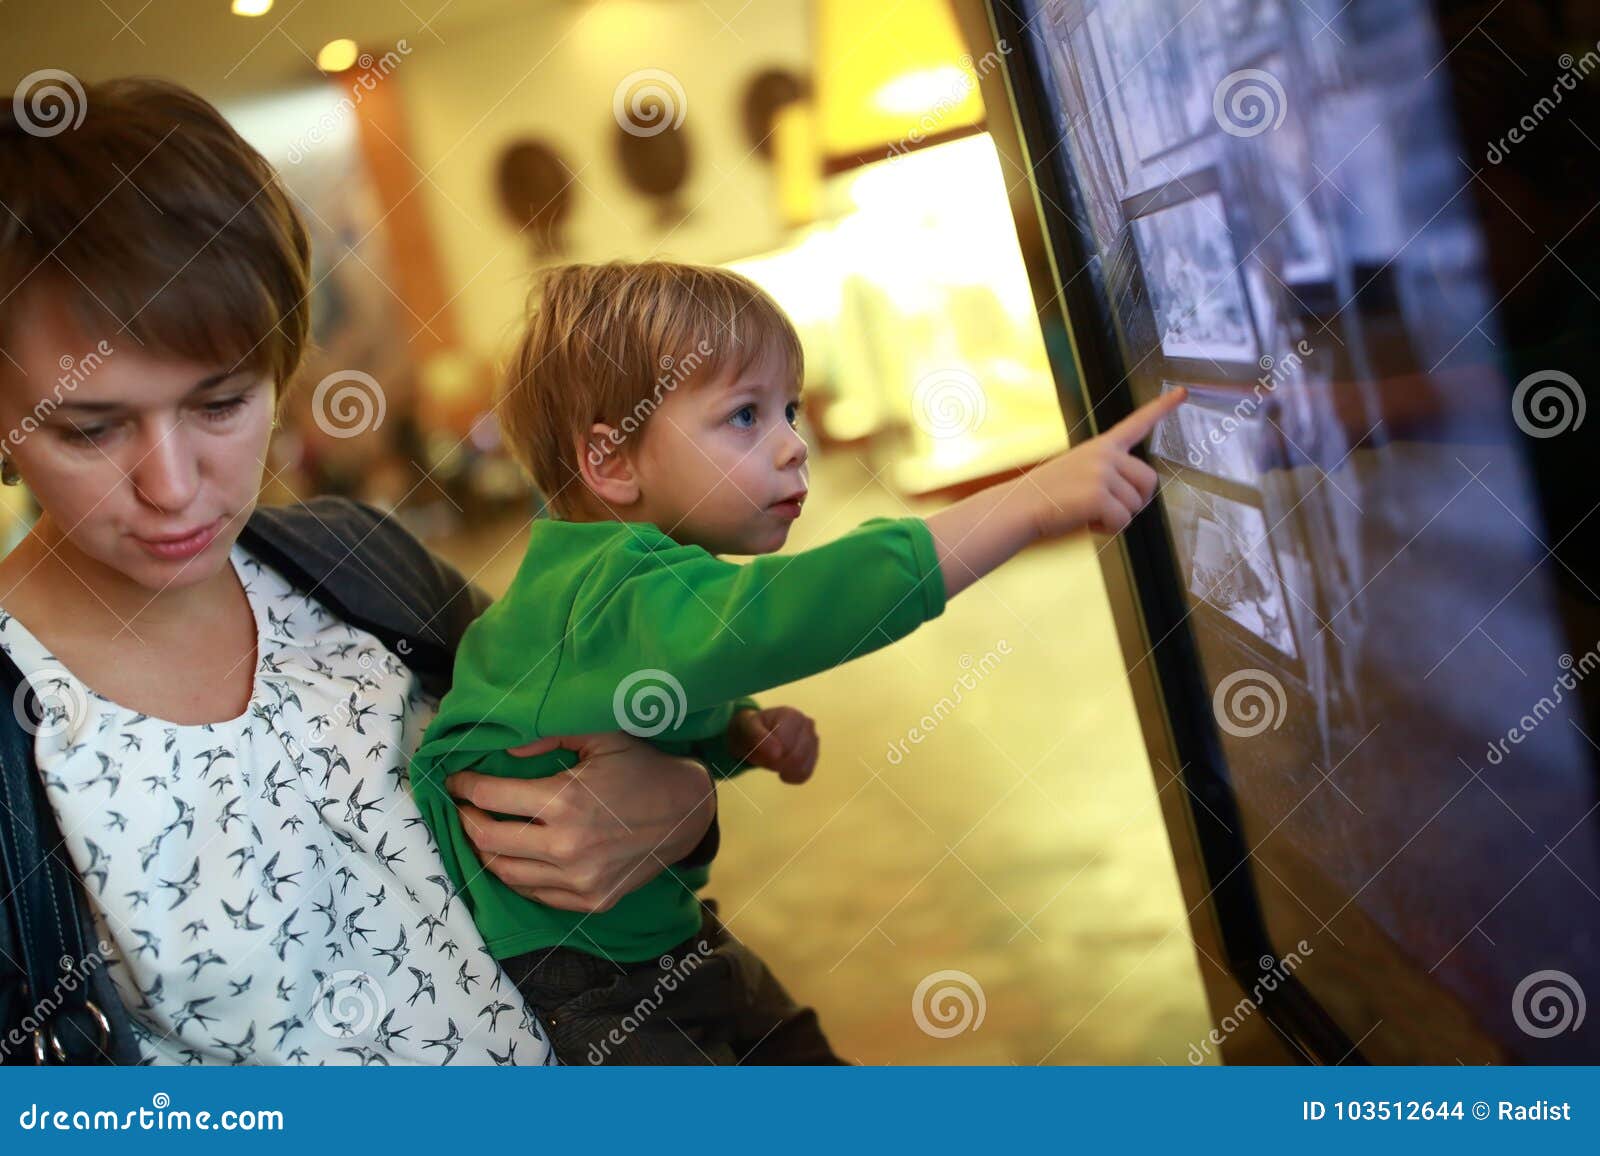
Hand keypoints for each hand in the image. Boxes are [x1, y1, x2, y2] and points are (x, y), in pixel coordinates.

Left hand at [444, 730, 714, 912]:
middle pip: (488, 839)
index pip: (491, 797)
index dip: (464, 787)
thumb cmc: (642, 768)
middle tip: (461, 807)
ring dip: (483, 851)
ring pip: (505, 872)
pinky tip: (511, 857)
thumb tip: (505, 751)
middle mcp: (567, 847)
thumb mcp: (602, 737)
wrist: (688, 813)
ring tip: (478, 832)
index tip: (455, 781)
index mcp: (565, 801)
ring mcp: (578, 880)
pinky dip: (514, 876)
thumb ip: (550, 737)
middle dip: (465, 820)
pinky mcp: (590, 901)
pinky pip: (535, 893)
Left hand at [728, 706, 817, 783]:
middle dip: (777, 763)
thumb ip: (759, 738)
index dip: (770, 753)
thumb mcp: (748, 730)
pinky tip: (782, 768)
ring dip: (783, 769)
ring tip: (774, 758)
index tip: (761, 747)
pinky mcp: (814, 755)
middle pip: (796, 758)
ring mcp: (813, 740)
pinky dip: (791, 776)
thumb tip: (777, 754)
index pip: (786, 745)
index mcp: (792, 715)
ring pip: (802, 768)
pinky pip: (805, 774)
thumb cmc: (753, 730)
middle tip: (766, 755)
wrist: (758, 734)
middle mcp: (807, 725)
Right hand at [1024, 388, 1184, 537]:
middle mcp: (1105, 454)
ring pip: (1136, 505)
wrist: (1019, 507)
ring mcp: (1102, 473)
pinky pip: (1123, 522)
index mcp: (1101, 446)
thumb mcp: (1080, 471)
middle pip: (1149, 480)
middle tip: (1108, 509)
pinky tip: (1086, 521)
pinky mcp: (1098, 495)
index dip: (1163, 407)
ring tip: (1088, 512)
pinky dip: (1107, 529)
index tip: (1183, 392)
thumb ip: (1109, 473)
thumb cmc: (1048, 496)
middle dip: (1135, 501)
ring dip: (1117, 517)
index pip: (1138, 422)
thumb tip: (1134, 496)